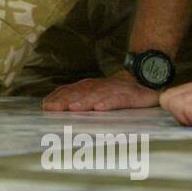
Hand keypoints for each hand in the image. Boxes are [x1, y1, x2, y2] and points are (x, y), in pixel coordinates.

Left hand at [42, 70, 160, 111]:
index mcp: (90, 87)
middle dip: (65, 100)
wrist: (146, 81)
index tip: (45, 106)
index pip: (70, 90)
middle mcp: (100, 86)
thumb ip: (81, 100)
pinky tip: (100, 108)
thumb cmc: (118, 93)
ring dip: (84, 101)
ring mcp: (115, 89)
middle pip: (80, 92)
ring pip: (97, 95)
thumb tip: (57, 109)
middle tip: (52, 108)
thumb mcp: (98, 96)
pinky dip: (109, 102)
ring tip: (73, 108)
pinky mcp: (131, 95)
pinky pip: (119, 99)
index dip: (58, 97)